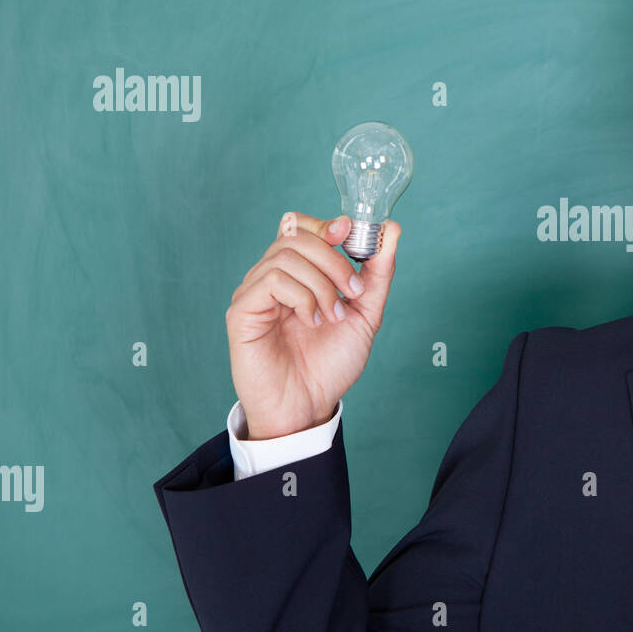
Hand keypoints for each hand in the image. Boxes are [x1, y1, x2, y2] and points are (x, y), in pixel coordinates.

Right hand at [226, 212, 399, 438]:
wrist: (309, 407)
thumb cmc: (330, 364)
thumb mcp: (365, 314)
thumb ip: (378, 274)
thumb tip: (391, 229)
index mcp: (297, 274)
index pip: (301, 226)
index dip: (325, 224)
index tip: (351, 232)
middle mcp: (272, 277)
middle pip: (297, 235)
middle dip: (334, 258)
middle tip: (354, 291)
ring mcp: (254, 292)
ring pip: (287, 255)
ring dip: (322, 284)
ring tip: (333, 316)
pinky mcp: (242, 311)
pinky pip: (272, 280)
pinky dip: (302, 297)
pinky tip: (311, 321)